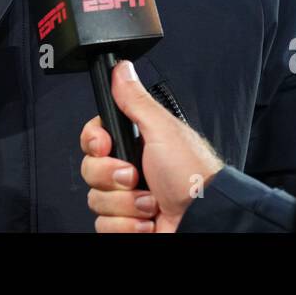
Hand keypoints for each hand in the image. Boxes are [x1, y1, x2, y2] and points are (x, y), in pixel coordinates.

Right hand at [80, 60, 224, 232]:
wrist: (204, 218)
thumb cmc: (192, 174)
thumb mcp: (161, 130)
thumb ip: (135, 100)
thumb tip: (121, 68)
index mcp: (135, 144)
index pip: (93, 138)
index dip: (94, 142)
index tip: (105, 145)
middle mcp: (128, 171)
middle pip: (90, 169)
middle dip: (112, 177)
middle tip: (135, 176)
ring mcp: (127, 200)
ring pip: (95, 200)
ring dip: (126, 204)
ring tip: (151, 202)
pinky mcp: (126, 225)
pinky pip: (104, 225)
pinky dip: (126, 226)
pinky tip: (148, 221)